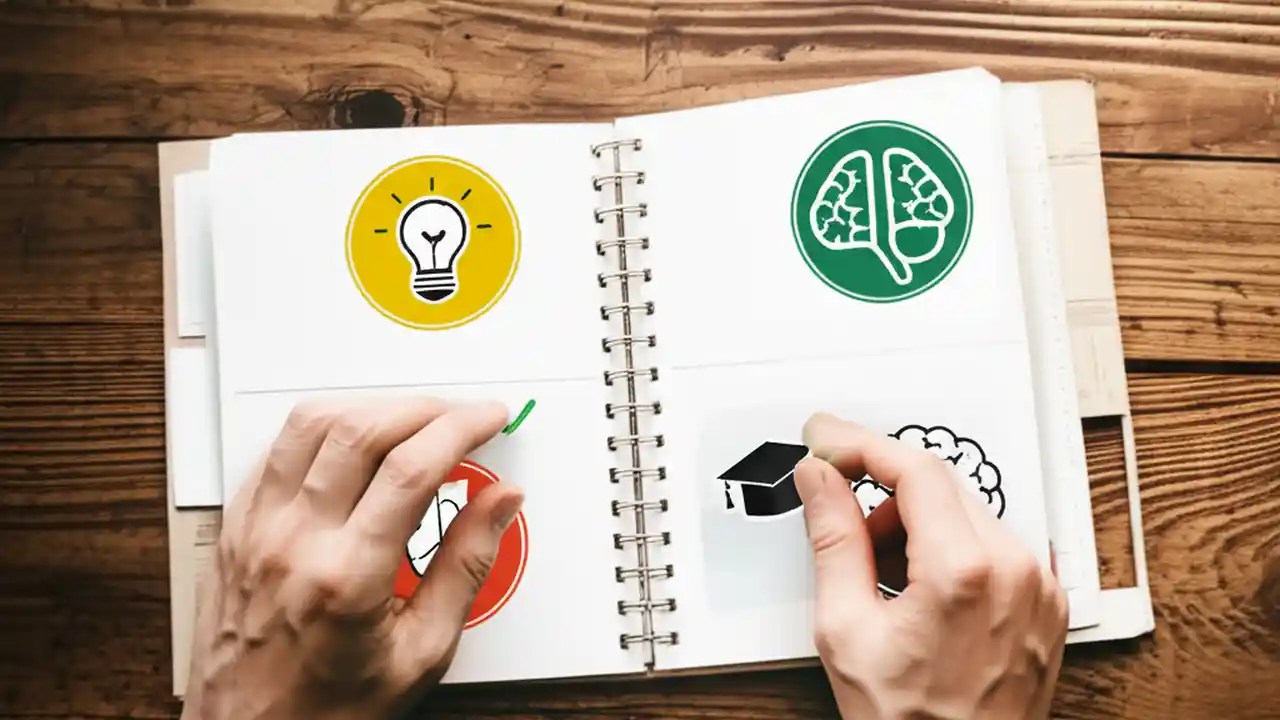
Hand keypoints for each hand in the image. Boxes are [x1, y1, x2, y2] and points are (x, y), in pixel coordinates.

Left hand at [182, 398, 523, 719]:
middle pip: (362, 429)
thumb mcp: (422, 652)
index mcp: (349, 576)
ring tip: (410, 418)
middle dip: (424, 407)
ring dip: (371, 405)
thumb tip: (499, 502)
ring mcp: (256, 528)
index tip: (488, 418)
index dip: (462, 427)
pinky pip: (275, 448)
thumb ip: (466, 566)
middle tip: (458, 416)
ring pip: (311, 422)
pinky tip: (350, 440)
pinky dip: (320, 427)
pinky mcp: (235, 526)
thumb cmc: (328, 709)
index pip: (413, 467)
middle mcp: (294, 541)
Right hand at [796, 413, 1067, 718]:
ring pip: (965, 513)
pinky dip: (948, 549)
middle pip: (940, 486)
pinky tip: (916, 591)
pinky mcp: (1045, 602)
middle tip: (841, 522)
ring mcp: (1038, 586)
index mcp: (965, 572)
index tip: (826, 439)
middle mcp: (1016, 570)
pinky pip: (992, 545)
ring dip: (914, 525)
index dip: (861, 444)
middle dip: (882, 493)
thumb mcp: (847, 629)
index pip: (914, 469)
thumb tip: (820, 480)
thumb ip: (833, 539)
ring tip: (880, 581)